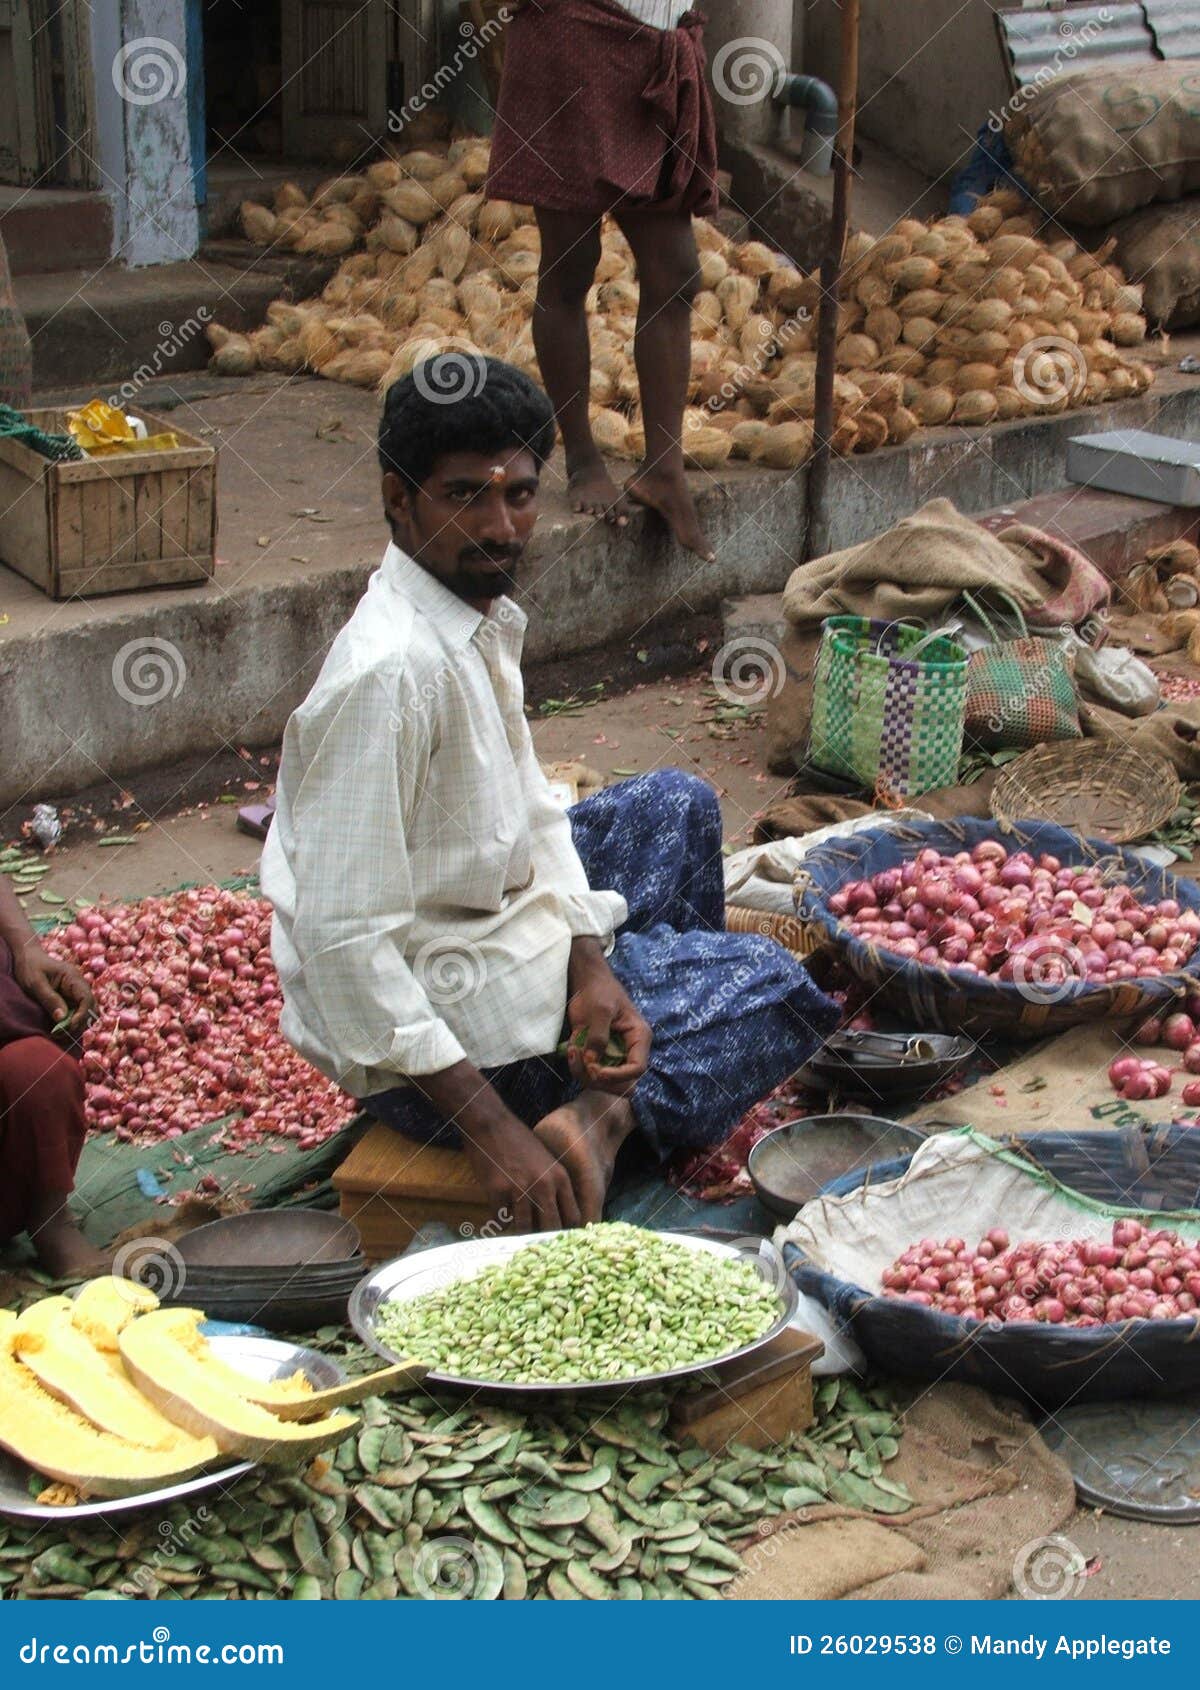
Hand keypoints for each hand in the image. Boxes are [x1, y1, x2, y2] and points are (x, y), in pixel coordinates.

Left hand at [13, 940, 94, 1039]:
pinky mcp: (71, 998)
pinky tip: (61, 1028)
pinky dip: (73, 1022)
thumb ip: (50, 999)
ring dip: (78, 1024)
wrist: (28, 957)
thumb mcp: (36, 983)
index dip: (81, 1015)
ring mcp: (76, 992)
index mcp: (73, 978)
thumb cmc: (31, 968)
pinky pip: (78, 1012)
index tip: (69, 1027)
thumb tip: (62, 1018)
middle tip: (63, 1034)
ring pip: (87, 1011)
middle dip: (81, 1022)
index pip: (86, 998)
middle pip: (91, 1007)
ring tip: (61, 1033)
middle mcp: (79, 985)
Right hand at [410, 1060, 580, 1231]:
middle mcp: (544, 1186)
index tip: (559, 1239)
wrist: (491, 1124)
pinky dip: (498, 1223)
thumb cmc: (518, 1141)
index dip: (566, 1231)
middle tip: (537, 1246)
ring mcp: (520, 1190)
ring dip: (519, 1233)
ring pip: (525, 1228)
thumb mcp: (546, 1161)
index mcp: (560, 1178)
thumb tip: (555, 1215)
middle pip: (551, 1227)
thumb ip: (553, 1185)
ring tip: (515, 1236)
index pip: (572, 1217)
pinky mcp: (497, 1192)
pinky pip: (500, 1220)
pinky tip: (496, 1221)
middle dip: (544, 1239)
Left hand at [565, 939, 650, 1094]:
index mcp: (639, 1037)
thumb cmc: (599, 990)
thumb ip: (598, 1037)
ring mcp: (613, 1053)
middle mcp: (629, 1049)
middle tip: (583, 1065)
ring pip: (604, 1080)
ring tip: (573, 1052)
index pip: (637, 1068)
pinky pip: (590, 1071)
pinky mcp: (598, 1053)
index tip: (597, 1071)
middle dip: (600, 1079)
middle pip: (622, 1081)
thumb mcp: (600, 1011)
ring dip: (585, 1073)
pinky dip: (578, 1066)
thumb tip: (592, 1062)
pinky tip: (571, 1049)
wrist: (586, 981)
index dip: (619, 1076)